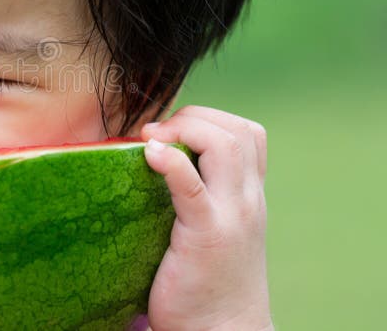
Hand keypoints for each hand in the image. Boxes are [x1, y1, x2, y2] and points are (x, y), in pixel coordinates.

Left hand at [140, 105, 272, 330]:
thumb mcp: (217, 230)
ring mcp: (231, 217)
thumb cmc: (209, 282)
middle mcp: (248, 201)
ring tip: (152, 141)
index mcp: (249, 197)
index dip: (210, 119)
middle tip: (158, 133)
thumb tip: (154, 163)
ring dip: (185, 129)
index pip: (248, 133)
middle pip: (238, 130)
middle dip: (194, 117)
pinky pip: (193, 187)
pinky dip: (172, 163)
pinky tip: (150, 155)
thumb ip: (202, 196)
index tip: (173, 131)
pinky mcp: (206, 236)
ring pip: (225, 145)